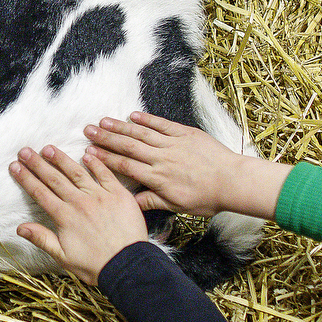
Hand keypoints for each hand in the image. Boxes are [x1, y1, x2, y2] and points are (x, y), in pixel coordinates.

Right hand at [9, 145, 149, 285]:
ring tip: (48, 148)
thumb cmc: (95, 265)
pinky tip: (86, 153)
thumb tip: (19, 228)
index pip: (40, 192)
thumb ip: (42, 239)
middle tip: (25, 150)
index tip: (15, 166)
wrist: (127, 266)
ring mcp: (100, 196)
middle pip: (54, 178)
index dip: (26, 178)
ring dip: (61, 159)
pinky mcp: (119, 195)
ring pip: (77, 172)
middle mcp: (80, 202)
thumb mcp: (63, 257)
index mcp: (65, 217)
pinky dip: (95, 163)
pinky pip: (105, 174)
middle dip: (38, 163)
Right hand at [83, 112, 288, 220]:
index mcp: (158, 178)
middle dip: (106, 138)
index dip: (106, 159)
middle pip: (128, 146)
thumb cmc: (207, 198)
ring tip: (103, 121)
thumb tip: (130, 203)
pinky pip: (162, 124)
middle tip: (88, 131)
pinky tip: (133, 115)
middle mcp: (162, 158)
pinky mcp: (185, 133)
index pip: (126, 167)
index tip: (89, 153)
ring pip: (142, 133)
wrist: (233, 181)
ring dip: (121, 126)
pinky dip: (147, 119)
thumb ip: (152, 202)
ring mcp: (173, 144)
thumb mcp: (178, 206)